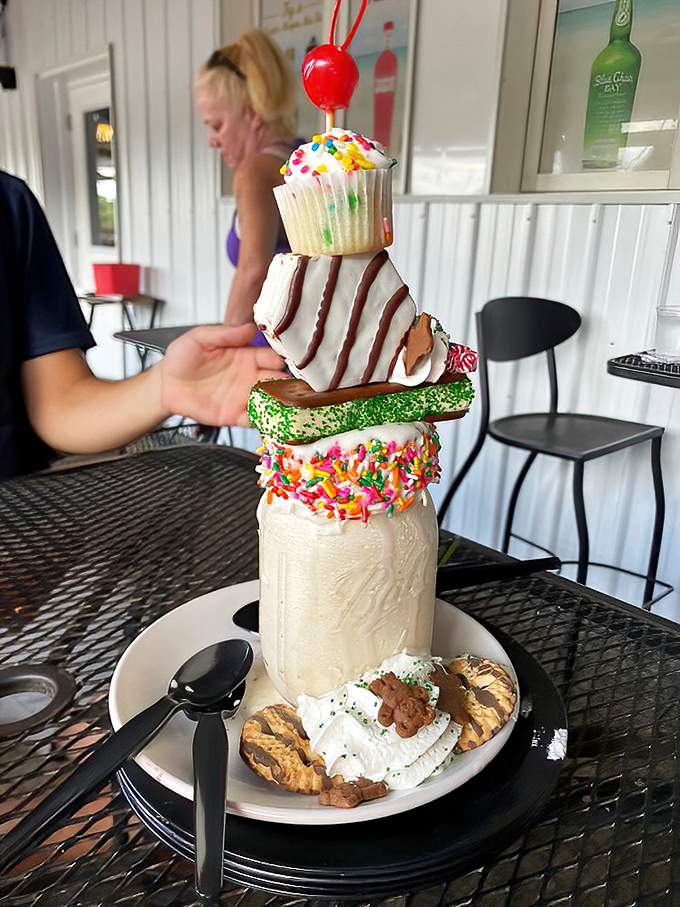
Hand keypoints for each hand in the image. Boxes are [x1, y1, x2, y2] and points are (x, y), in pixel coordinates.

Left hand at [161, 323, 284, 426]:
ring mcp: (243, 397)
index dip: (280, 359)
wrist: (166, 384)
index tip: (286, 362)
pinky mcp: (234, 415)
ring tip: (288, 407)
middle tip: (296, 388)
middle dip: (288, 384)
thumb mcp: (200, 338)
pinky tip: (269, 420)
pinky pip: (254, 420)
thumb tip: (250, 329)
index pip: (271, 358)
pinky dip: (264, 422)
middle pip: (277, 381)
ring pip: (271, 401)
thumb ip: (224, 333)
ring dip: (281, 404)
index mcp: (246, 357)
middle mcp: (249, 377)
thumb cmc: (182, 358)